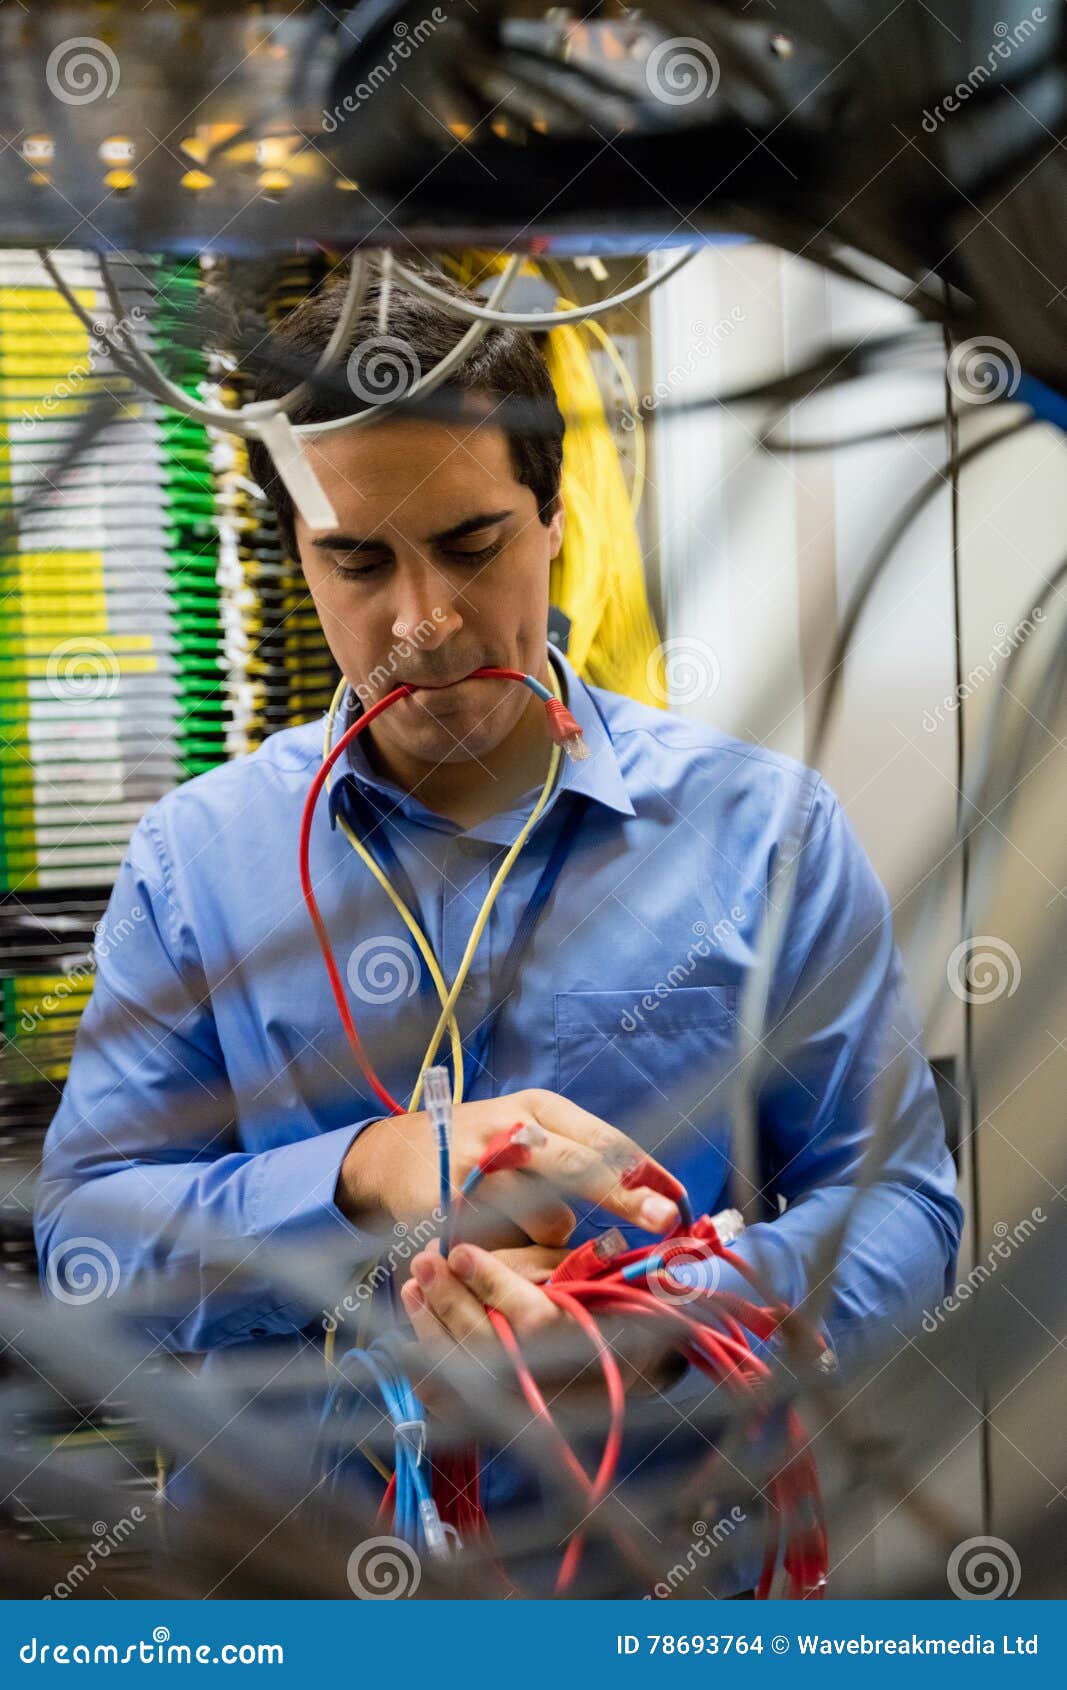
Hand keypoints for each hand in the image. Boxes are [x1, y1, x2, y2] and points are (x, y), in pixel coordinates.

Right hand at [337, 1087, 678, 1245]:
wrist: (393, 1155)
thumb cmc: (483, 1147)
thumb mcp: (532, 1131)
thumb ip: (586, 1155)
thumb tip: (659, 1193)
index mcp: (537, 1107)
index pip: (602, 1138)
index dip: (645, 1172)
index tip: (680, 1201)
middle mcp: (507, 1129)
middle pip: (579, 1167)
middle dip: (628, 1197)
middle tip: (666, 1221)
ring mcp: (475, 1168)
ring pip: (547, 1219)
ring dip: (554, 1239)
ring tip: (522, 1227)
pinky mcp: (447, 1208)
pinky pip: (508, 1248)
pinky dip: (514, 1256)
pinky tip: (495, 1243)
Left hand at [399, 1240, 680, 1409]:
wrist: (608, 1373)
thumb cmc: (585, 1309)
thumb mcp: (566, 1276)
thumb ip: (520, 1263)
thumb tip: (462, 1249)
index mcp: (579, 1347)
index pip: (529, 1315)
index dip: (489, 1280)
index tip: (459, 1251)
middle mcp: (548, 1385)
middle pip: (487, 1343)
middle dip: (449, 1297)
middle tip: (424, 1260)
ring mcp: (517, 1409)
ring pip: (462, 1373)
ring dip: (429, 1325)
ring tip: (413, 1287)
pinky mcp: (492, 1422)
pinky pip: (446, 1401)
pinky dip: (425, 1366)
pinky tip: (414, 1332)